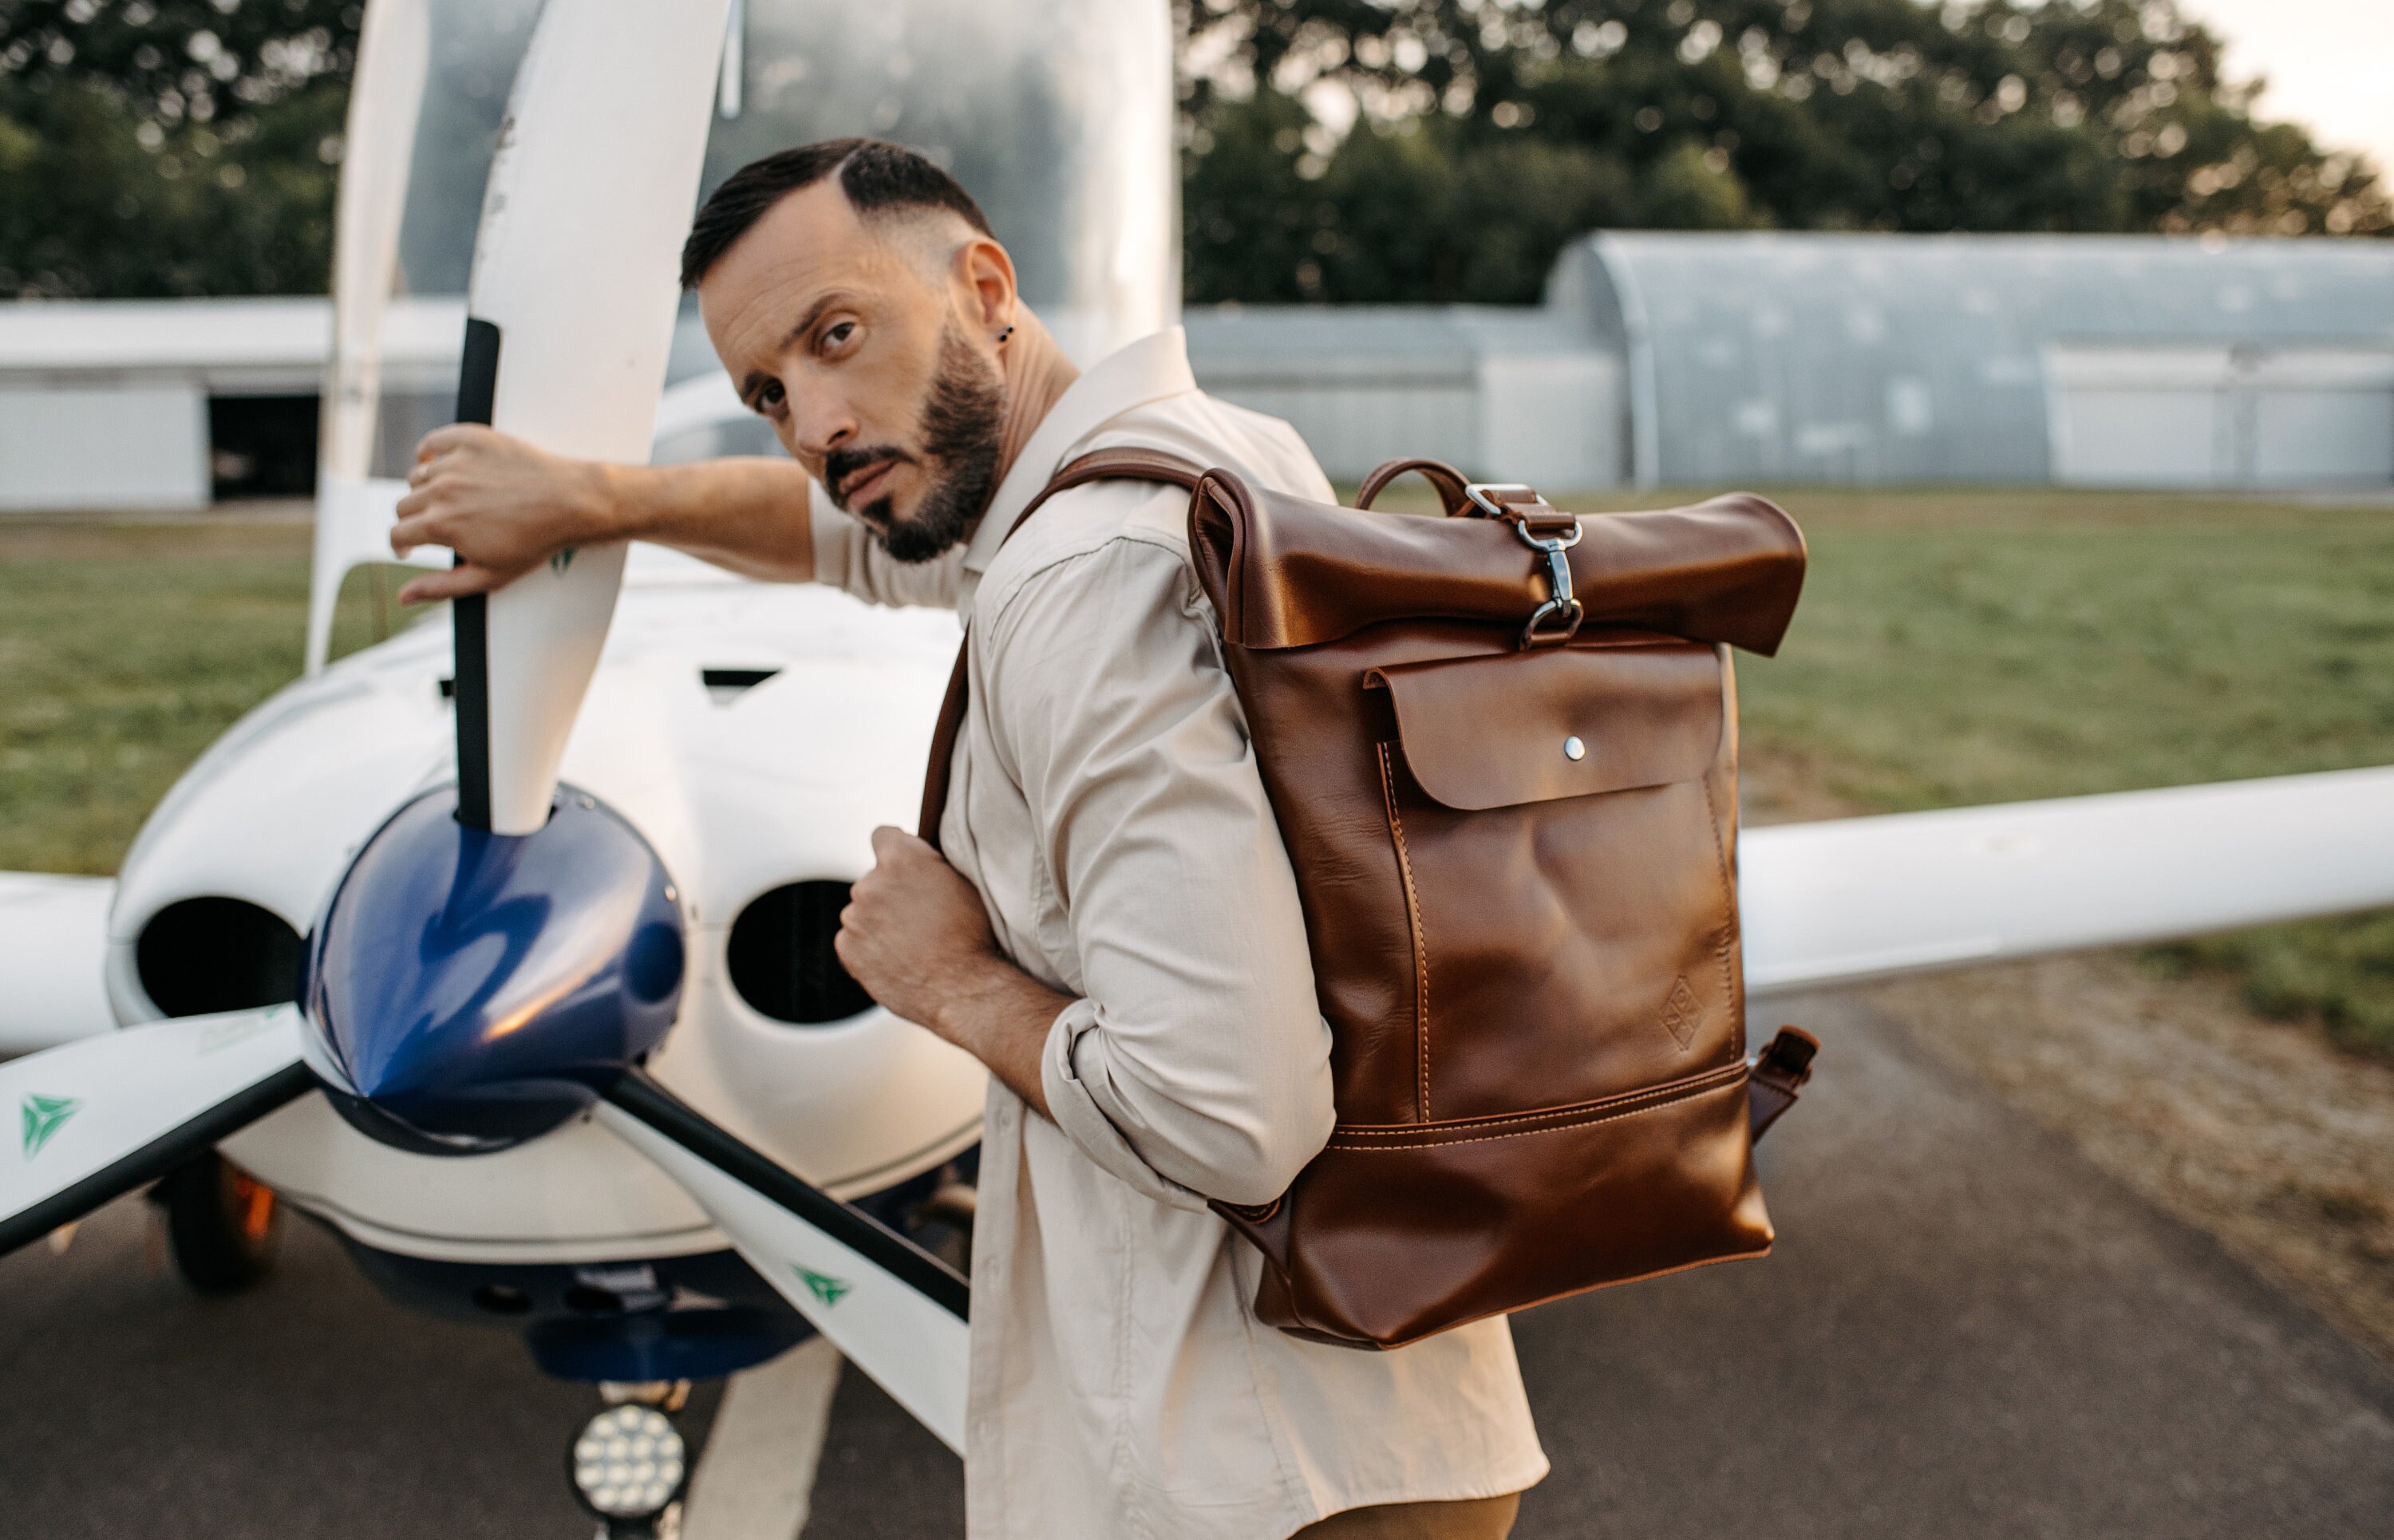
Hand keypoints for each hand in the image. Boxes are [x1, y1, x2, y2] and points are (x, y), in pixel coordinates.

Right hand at [391, 424, 614, 602]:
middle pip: (404, 505)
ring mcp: (456, 462)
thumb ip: (441, 586)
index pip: (397, 534)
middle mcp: (441, 491)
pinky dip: (430, 452)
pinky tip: (438, 463)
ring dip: (423, 489)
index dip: (401, 547)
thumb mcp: (488, 575)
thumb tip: (403, 596)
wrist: (571, 502)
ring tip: (444, 499)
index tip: (409, 549)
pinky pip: (434, 442)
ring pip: (417, 475)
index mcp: (440, 525)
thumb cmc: (535, 542)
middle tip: (433, 526)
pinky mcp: (472, 440)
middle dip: (413, 520)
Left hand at [837, 827, 1071, 1117]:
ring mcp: (854, 918)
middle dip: (891, 894)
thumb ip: (929, 864)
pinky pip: (853, 941)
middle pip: (874, 880)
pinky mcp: (847, 949)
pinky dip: (869, 948)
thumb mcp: (962, 882)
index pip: (882, 836)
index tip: (904, 867)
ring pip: (863, 913)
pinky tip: (897, 959)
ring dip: (879, 923)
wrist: (964, 988)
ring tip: (912, 945)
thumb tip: (915, 860)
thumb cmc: (972, 937)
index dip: (895, 850)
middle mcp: (870, 884)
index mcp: (900, 860)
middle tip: (920, 918)